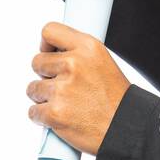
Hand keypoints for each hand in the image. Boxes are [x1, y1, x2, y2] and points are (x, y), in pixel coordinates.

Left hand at [27, 21, 129, 155]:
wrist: (126, 128)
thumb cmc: (117, 99)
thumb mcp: (104, 63)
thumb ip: (79, 55)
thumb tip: (54, 54)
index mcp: (88, 48)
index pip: (50, 31)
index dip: (46, 45)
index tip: (50, 54)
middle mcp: (74, 64)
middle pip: (37, 62)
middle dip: (45, 75)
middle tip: (63, 86)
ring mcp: (62, 89)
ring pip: (32, 88)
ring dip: (43, 97)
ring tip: (65, 104)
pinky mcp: (54, 113)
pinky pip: (33, 112)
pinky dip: (43, 117)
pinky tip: (60, 117)